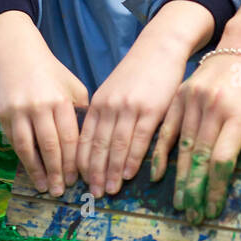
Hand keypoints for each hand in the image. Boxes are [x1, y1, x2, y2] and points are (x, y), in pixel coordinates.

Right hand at [0, 12, 88, 196]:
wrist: (17, 55)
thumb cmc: (51, 73)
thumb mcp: (72, 86)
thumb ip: (82, 111)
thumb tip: (91, 140)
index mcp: (60, 100)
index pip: (69, 138)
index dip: (73, 161)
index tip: (77, 178)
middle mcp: (39, 107)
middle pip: (49, 146)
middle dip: (57, 171)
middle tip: (61, 191)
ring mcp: (19, 111)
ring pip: (28, 148)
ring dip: (37, 171)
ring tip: (44, 187)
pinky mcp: (3, 115)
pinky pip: (14, 141)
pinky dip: (22, 158)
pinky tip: (30, 170)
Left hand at [76, 39, 191, 196]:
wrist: (160, 47)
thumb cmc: (139, 72)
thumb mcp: (114, 90)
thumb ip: (106, 113)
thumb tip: (100, 143)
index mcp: (98, 102)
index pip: (84, 138)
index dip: (81, 162)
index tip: (80, 181)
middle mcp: (109, 106)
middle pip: (97, 146)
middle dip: (94, 173)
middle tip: (93, 193)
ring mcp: (129, 108)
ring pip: (115, 146)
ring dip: (112, 172)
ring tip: (109, 190)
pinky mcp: (150, 109)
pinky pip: (138, 139)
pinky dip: (131, 159)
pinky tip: (128, 174)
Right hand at [151, 48, 240, 223]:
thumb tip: (228, 182)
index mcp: (240, 114)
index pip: (223, 161)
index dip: (215, 189)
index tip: (212, 209)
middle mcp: (215, 107)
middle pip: (201, 157)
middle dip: (196, 191)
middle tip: (192, 215)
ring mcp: (195, 99)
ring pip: (183, 146)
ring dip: (180, 178)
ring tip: (180, 202)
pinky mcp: (181, 95)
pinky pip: (168, 128)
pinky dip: (161, 153)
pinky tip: (157, 173)